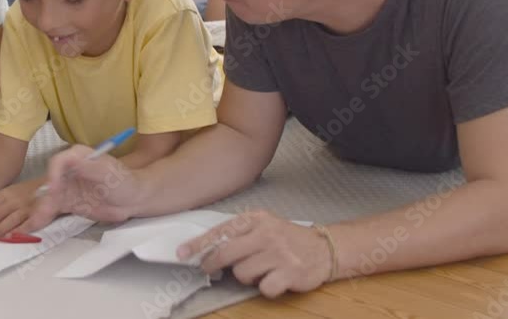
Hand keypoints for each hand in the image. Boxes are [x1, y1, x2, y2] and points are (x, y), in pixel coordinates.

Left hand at [0, 179, 43, 239]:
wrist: (54, 187)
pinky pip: (27, 223)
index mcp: (5, 194)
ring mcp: (26, 206)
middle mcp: (14, 199)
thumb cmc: (30, 193)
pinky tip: (9, 237)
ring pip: (9, 218)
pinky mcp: (38, 214)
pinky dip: (18, 230)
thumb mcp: (12, 193)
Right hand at [19, 145, 140, 232]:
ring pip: (48, 198)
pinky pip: (52, 209)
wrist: (133, 200)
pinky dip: (42, 217)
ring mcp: (67, 188)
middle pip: (48, 182)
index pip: (58, 162)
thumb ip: (88, 166)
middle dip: (41, 197)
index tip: (54, 190)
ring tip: (31, 225)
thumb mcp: (107, 171)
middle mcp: (68, 170)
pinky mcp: (68, 203)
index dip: (53, 175)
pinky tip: (33, 226)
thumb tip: (70, 160)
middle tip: (38, 212)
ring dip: (38, 210)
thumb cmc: (124, 181)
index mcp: (77, 156)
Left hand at [176, 211, 333, 297]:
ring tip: (260, 270)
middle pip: (226, 253)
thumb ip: (239, 233)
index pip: (221, 231)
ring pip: (242, 273)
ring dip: (246, 277)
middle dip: (212, 263)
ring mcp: (278, 254)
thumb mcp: (264, 226)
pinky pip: (263, 288)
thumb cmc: (287, 238)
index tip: (182, 253)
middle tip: (208, 269)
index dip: (199, 244)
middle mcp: (267, 234)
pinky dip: (266, 288)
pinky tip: (275, 279)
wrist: (324, 248)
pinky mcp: (289, 273)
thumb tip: (208, 249)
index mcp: (257, 219)